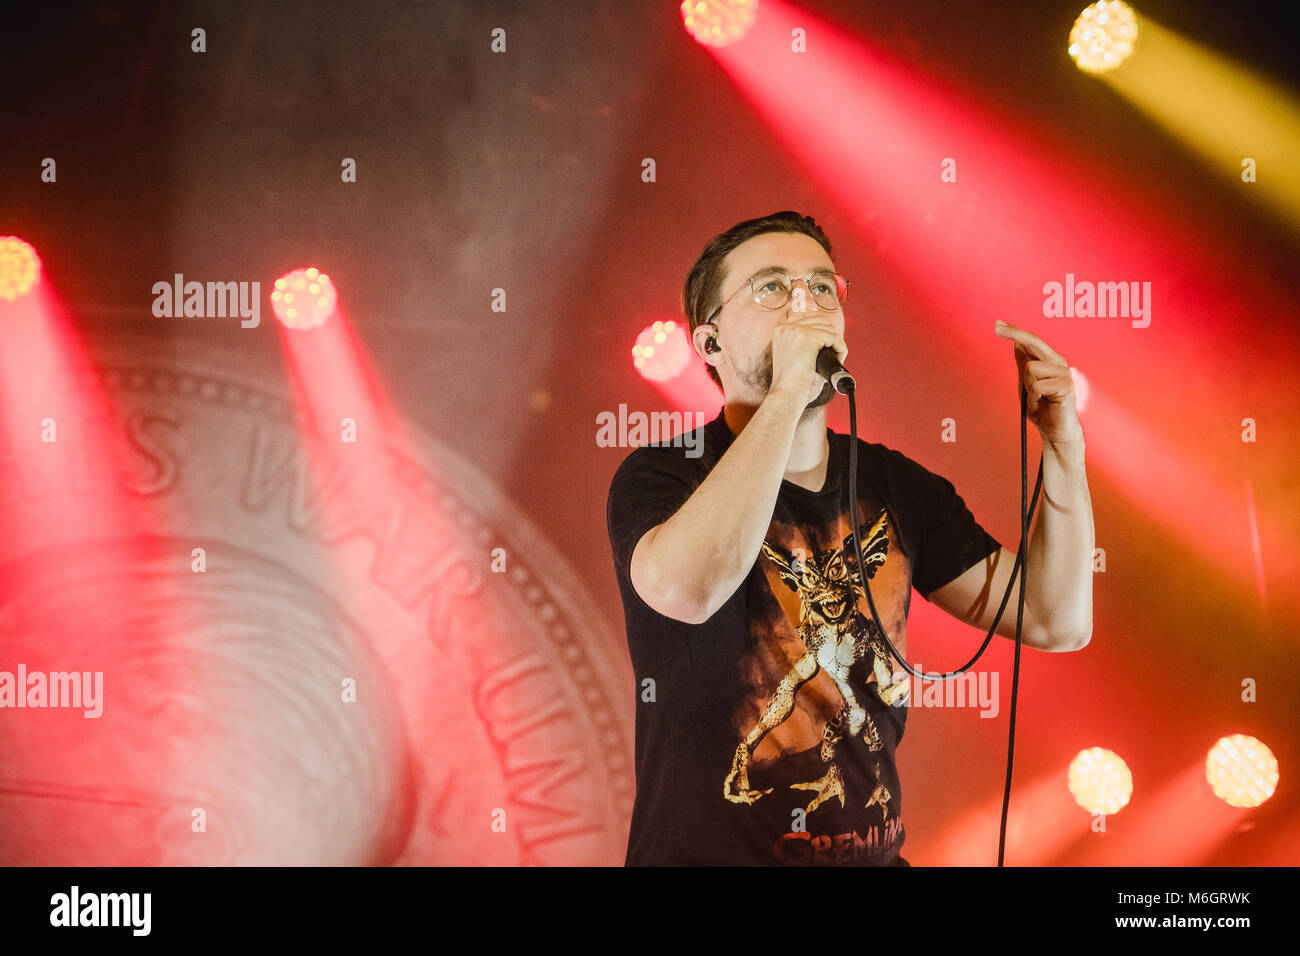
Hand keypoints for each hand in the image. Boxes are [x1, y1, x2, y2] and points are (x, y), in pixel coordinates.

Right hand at [769, 312, 846, 404]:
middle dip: (830, 335)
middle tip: (833, 353)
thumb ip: (807, 345)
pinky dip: (841, 349)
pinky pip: (835, 338)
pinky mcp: (808, 337)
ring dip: (836, 343)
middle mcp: (786, 327)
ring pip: (829, 328)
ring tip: (835, 359)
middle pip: (820, 319)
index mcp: (781, 331)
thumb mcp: (794, 358)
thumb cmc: (792, 385)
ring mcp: (796, 330)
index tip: (827, 341)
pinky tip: (838, 359)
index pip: (805, 315)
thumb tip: (828, 340)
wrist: (787, 395)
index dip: (820, 327)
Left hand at [994, 320, 1083, 444]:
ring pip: (1031, 368)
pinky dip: (1034, 398)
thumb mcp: (1026, 384)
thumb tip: (1016, 343)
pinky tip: (1041, 404)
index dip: (1014, 331)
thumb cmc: (1042, 407)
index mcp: (1049, 361)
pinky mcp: (1066, 386)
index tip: (997, 324)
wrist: (1055, 431)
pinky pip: (1037, 386)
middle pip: (1034, 342)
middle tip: (995, 327)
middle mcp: (1058, 363)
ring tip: (1036, 399)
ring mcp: (1064, 373)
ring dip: (1028, 387)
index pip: (1031, 341)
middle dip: (1014, 333)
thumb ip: (1024, 364)